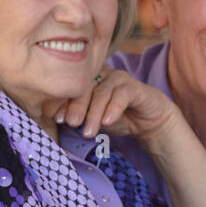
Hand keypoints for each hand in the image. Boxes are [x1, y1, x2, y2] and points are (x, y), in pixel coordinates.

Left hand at [50, 67, 179, 145]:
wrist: (148, 122)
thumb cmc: (117, 118)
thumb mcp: (94, 119)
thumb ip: (79, 117)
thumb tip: (58, 122)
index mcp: (88, 80)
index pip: (73, 88)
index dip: (64, 103)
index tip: (57, 119)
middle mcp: (102, 74)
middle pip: (85, 87)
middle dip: (77, 106)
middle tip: (72, 123)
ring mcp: (119, 78)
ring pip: (102, 92)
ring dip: (94, 113)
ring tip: (89, 131)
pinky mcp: (135, 87)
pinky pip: (122, 95)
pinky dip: (113, 109)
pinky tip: (107, 122)